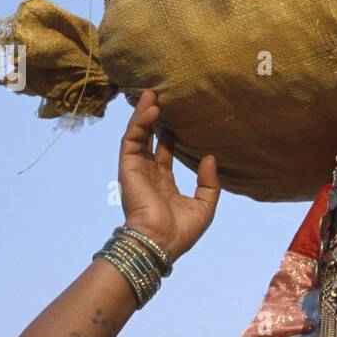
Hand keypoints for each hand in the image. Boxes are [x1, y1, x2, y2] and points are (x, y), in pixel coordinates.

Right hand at [118, 89, 220, 260]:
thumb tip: (209, 158)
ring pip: (137, 135)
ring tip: (152, 94)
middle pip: (148, 140)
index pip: (164, 155)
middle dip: (153, 119)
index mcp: (163, 185)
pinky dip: (140, 123)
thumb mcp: (205, 206)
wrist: (160, 242)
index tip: (177, 119)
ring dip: (143, 114)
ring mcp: (136, 171)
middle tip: (161, 98)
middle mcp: (148, 175)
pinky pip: (132, 139)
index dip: (169, 137)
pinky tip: (152, 110)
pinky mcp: (127, 167)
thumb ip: (209, 183)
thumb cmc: (181, 231)